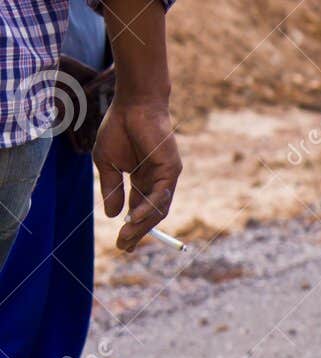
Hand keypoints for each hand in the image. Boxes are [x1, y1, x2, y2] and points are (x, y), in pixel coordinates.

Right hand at [93, 99, 180, 250]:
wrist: (132, 105)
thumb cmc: (119, 130)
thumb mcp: (107, 164)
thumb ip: (112, 189)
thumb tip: (113, 216)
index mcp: (142, 182)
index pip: (139, 210)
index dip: (131, 228)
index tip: (122, 245)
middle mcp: (157, 182)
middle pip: (150, 214)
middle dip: (137, 231)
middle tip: (124, 246)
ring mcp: (166, 177)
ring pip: (157, 208)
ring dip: (142, 224)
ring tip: (128, 237)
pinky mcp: (171, 169)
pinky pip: (160, 194)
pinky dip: (148, 207)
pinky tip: (135, 217)